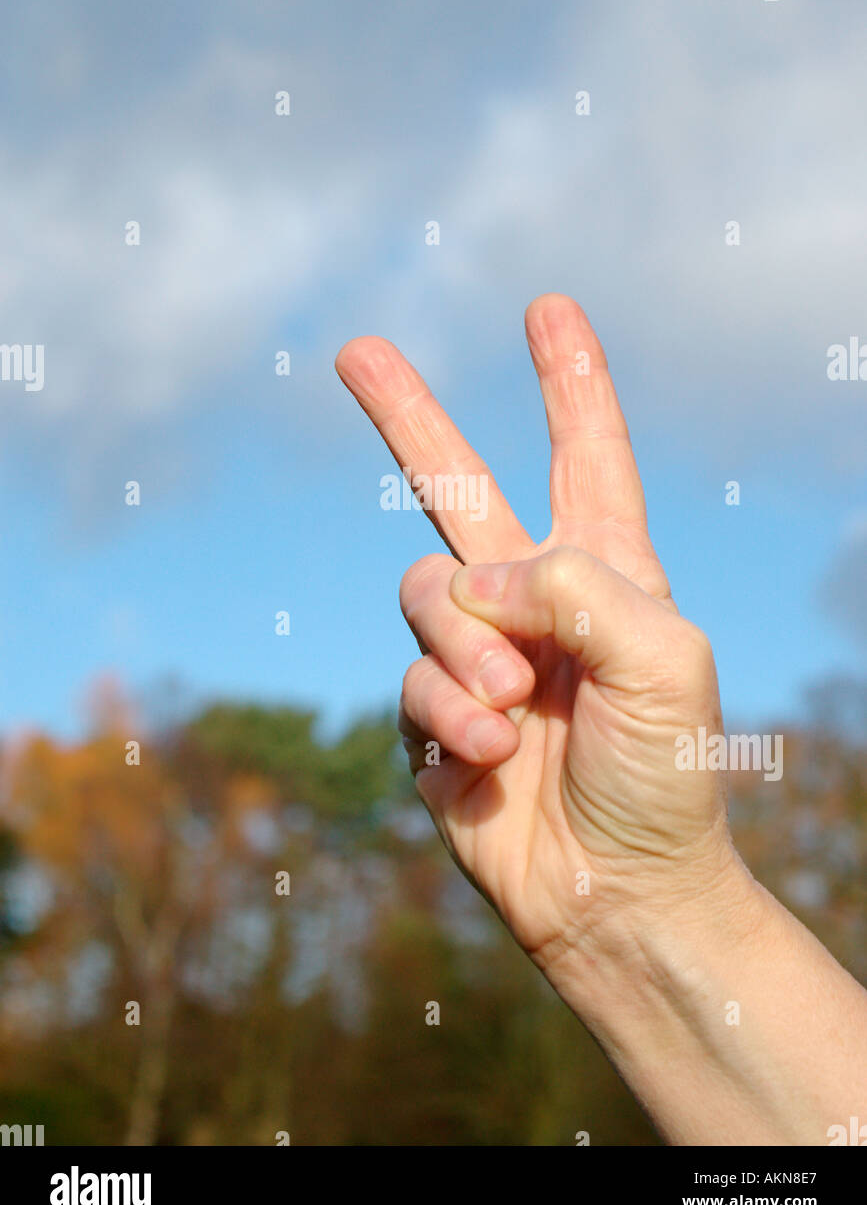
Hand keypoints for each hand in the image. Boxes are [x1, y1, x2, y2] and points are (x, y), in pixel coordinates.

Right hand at [335, 294, 740, 990]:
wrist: (620, 894)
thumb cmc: (664, 775)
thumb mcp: (661, 657)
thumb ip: (573, 584)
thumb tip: (472, 581)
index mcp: (607, 570)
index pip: (586, 455)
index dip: (570, 381)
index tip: (549, 310)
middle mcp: (535, 600)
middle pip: (455, 485)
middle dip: (408, 415)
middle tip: (355, 350)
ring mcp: (478, 655)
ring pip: (425, 595)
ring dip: (466, 652)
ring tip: (513, 713)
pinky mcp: (435, 716)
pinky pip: (413, 680)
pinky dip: (449, 714)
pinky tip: (490, 757)